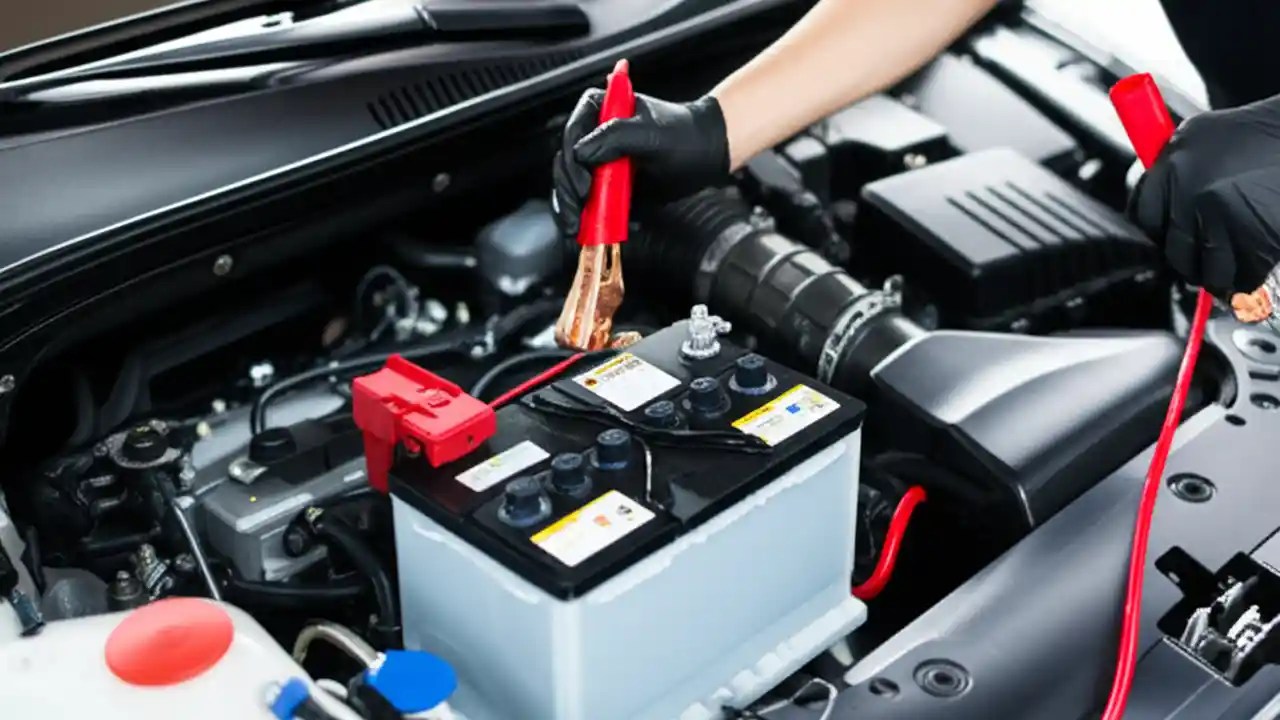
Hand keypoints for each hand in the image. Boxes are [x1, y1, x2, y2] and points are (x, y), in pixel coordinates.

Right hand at [551, 90, 729, 235]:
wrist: (705, 154)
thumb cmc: (683, 135)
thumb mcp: (650, 134)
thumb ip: (615, 137)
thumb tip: (581, 154)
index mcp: (598, 110)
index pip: (571, 134)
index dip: (572, 163)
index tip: (584, 187)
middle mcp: (593, 134)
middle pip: (566, 164)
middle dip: (567, 191)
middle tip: (576, 215)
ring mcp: (598, 161)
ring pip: (571, 185)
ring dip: (571, 208)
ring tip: (577, 228)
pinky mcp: (606, 184)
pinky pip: (588, 201)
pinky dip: (586, 216)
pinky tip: (589, 229)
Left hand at [1130, 96, 1279, 295]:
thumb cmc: (1262, 134)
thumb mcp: (1204, 134)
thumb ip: (1174, 167)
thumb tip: (1156, 199)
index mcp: (1172, 164)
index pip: (1142, 218)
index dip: (1157, 232)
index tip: (1169, 237)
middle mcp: (1189, 192)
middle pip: (1174, 251)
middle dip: (1190, 259)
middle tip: (1206, 254)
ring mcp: (1221, 218)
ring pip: (1207, 271)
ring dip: (1219, 274)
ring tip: (1232, 262)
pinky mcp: (1254, 239)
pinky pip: (1243, 276)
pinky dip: (1248, 276)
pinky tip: (1255, 261)